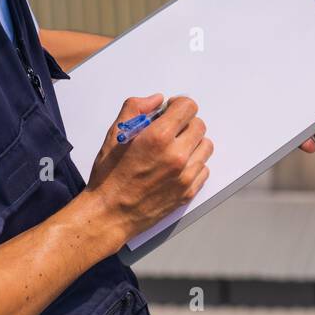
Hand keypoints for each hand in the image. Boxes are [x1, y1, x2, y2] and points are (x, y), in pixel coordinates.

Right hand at [85, 94, 211, 250]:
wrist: (109, 214)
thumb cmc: (109, 176)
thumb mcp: (114, 135)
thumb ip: (135, 109)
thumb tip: (157, 100)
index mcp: (158, 138)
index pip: (188, 107)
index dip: (178, 105)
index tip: (170, 111)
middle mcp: (177, 156)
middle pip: (199, 125)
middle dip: (185, 123)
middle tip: (169, 131)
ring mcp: (185, 176)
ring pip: (205, 146)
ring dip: (192, 143)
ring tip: (174, 149)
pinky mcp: (188, 192)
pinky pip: (204, 168)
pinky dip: (194, 164)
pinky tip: (176, 167)